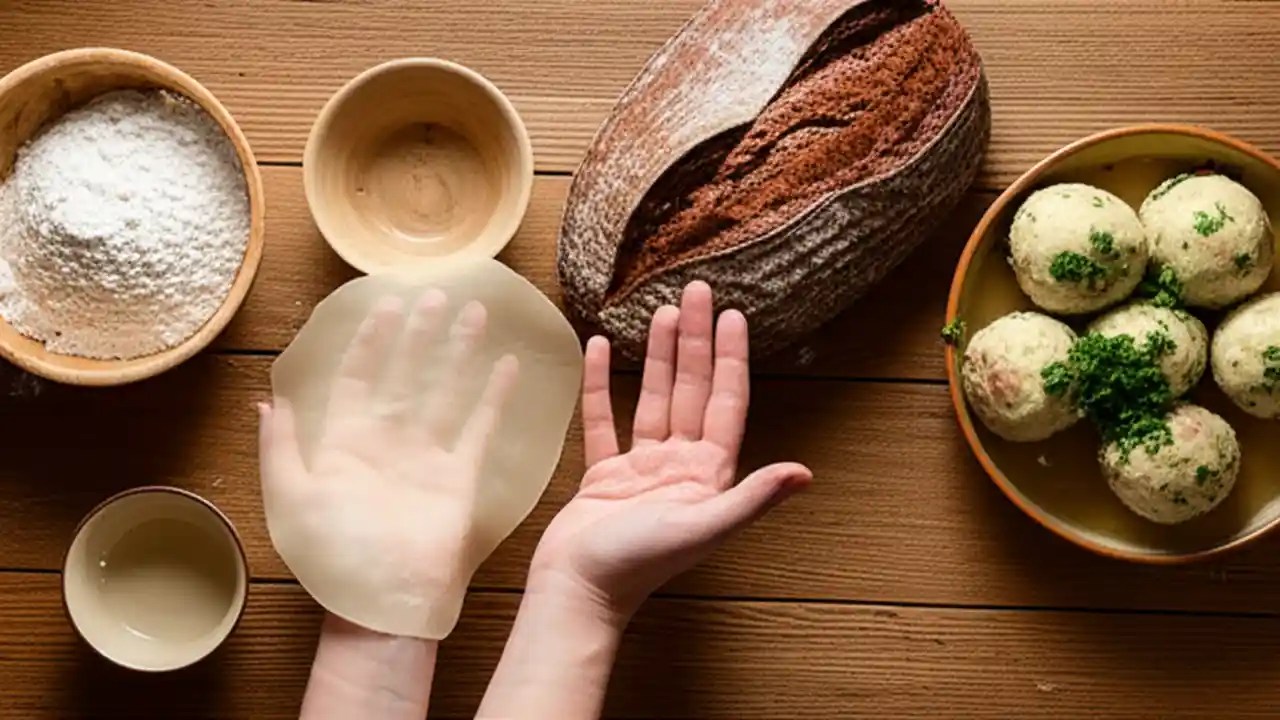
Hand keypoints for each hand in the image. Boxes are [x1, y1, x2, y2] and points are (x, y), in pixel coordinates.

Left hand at [259, 290, 518, 614]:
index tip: (384, 303)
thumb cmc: (332, 559)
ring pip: (445, 392)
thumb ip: (281, 448)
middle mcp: (388, 443)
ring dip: (459, 353)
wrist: (381, 606)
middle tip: (436, 293)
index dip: (371, 341)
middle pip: (406, 374)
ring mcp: (426, 458)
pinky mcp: (459, 477)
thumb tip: (268, 399)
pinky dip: (494, 398)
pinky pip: (479, 429)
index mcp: (344, 445)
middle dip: (420, 334)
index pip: (358, 378)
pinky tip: (506, 367)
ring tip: (474, 314)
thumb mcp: (291, 500)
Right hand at [530, 281, 811, 617]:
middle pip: (692, 389)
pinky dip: (601, 384)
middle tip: (696, 291)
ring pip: (653, 398)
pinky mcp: (605, 474)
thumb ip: (751, 498)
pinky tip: (596, 348)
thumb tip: (804, 474)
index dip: (731, 358)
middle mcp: (680, 465)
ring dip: (656, 355)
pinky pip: (604, 419)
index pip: (726, 402)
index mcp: (708, 475)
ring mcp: (642, 468)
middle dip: (695, 340)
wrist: (579, 592)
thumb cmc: (639, 565)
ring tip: (660, 311)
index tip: (733, 315)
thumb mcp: (702, 527)